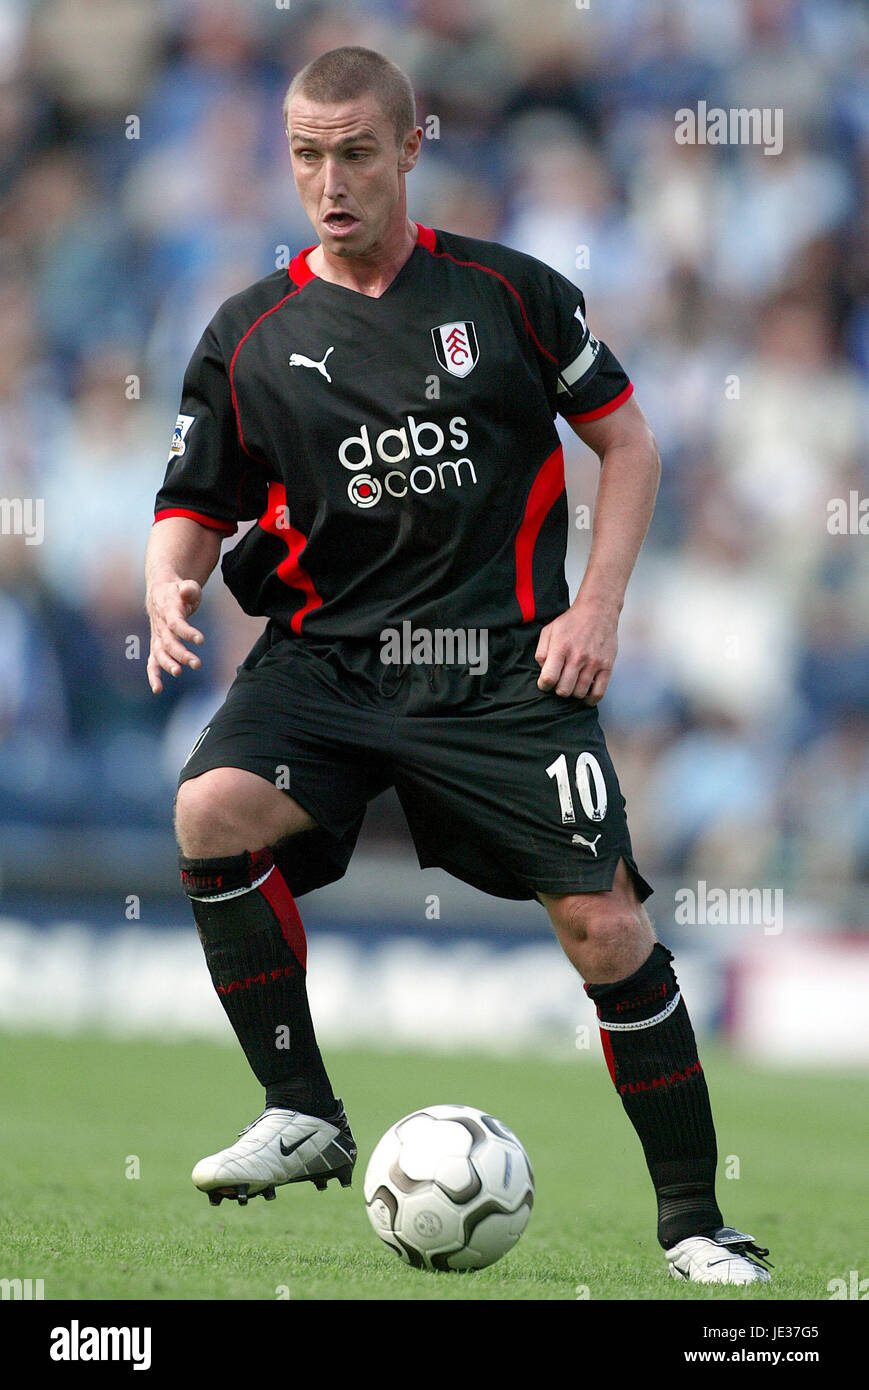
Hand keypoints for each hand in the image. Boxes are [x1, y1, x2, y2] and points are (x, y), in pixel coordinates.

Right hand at [146, 578, 204, 692]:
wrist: (160, 594)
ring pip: (160, 653)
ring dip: (168, 664)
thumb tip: (187, 591)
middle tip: (197, 664)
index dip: (187, 632)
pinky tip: (157, 689)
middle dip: (182, 654)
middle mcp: (159, 625)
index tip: (201, 640)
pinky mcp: (157, 646)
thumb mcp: (187, 586)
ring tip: (179, 672)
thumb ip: (188, 589)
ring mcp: (157, 637)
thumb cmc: (178, 592)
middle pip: (169, 642)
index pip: (175, 623)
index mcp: (167, 609)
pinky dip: (153, 675)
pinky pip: (153, 662)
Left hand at [534, 598, 618, 702]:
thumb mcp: (549, 630)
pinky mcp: (607, 666)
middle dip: (558, 690)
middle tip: (560, 683)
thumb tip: (542, 670)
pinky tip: (585, 696)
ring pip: (579, 693)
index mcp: (561, 648)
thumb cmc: (572, 621)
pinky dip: (590, 699)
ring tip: (572, 685)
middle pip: (564, 690)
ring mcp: (594, 662)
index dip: (544, 685)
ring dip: (573, 693)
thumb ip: (541, 652)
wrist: (598, 611)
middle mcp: (578, 657)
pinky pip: (599, 692)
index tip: (545, 683)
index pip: (549, 678)